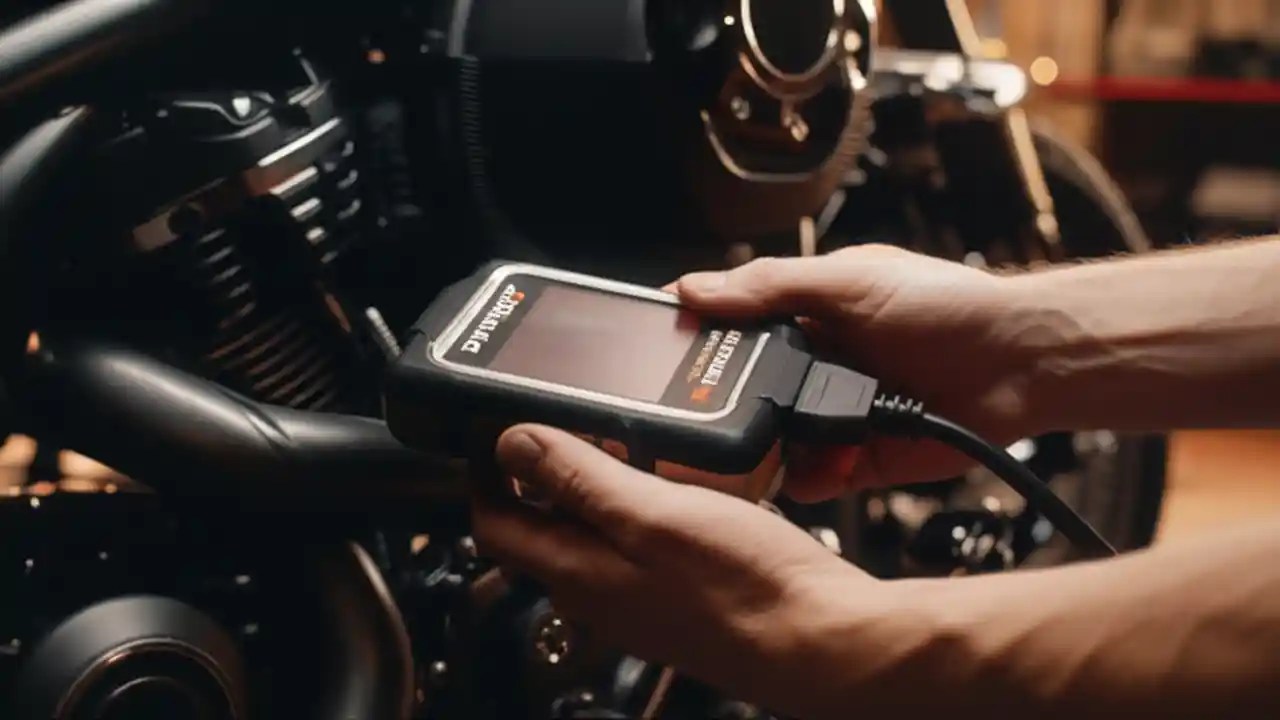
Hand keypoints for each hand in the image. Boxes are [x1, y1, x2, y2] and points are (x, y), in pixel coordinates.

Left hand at [473, 424, 868, 716]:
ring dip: (591, 481)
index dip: (484, 470)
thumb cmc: (746, 588)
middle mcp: (599, 591)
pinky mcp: (677, 592)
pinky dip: (637, 501)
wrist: (822, 640)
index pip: (494, 522)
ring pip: (591, 531)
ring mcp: (638, 595)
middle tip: (556, 419)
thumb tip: (512, 443)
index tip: (490, 427)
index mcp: (577, 573)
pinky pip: (636, 540)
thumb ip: (578, 478)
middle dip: (538, 470)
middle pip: (539, 526)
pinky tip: (669, 479)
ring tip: (614, 436)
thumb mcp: (652, 513)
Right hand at [675, 245, 1041, 499]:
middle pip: (746, 392)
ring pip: (772, 441)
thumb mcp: (848, 280)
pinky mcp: (858, 460)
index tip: (662, 356)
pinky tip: (809, 467)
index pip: (734, 329)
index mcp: (807, 315)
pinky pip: (812, 478)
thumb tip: (694, 287)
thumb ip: (770, 287)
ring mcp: (835, 415)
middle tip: (701, 416)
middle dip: (726, 405)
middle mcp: (817, 366)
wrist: (1021, 363)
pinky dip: (803, 479)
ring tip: (755, 448)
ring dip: (763, 447)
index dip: (699, 343)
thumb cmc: (948, 307)